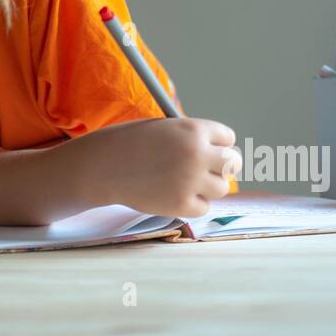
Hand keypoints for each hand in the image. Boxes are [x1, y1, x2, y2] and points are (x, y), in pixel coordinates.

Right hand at [88, 116, 240, 217]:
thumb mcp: (165, 128)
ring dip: (207, 186)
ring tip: (184, 181)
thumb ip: (191, 138)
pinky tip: (173, 194)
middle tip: (205, 169)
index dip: (216, 144)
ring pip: (222, 188)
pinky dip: (193, 203)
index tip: (206, 149)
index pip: (228, 138)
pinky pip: (204, 207)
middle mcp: (197, 154)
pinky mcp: (182, 205)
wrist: (103, 165)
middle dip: (221, 166)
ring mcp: (190, 181)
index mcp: (194, 129)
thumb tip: (219, 156)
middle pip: (233, 163)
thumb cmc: (131, 143)